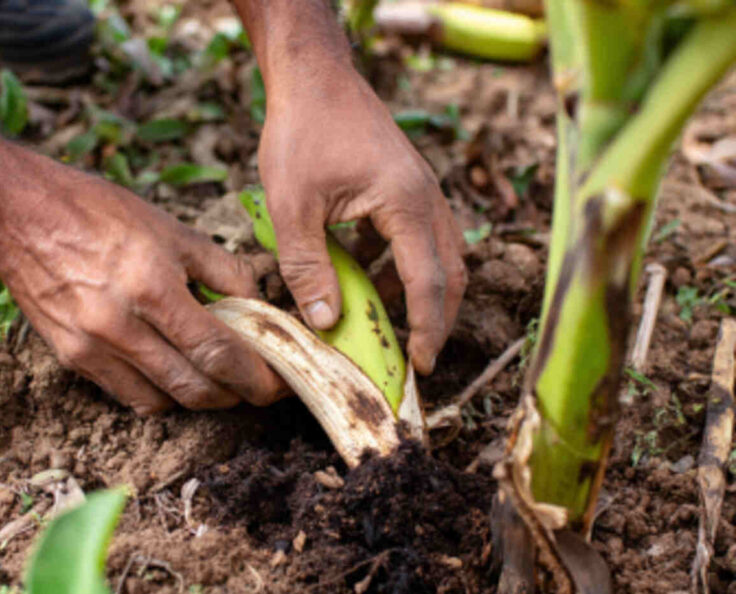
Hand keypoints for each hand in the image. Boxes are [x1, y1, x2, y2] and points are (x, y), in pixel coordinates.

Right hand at [0, 138, 282, 414]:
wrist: (19, 214)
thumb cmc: (100, 213)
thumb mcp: (172, 231)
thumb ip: (223, 271)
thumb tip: (259, 304)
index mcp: (151, 288)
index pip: (217, 352)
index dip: (255, 377)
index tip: (278, 383)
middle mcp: (120, 327)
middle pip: (195, 388)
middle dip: (236, 395)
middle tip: (257, 386)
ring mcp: (92, 348)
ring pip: (165, 402)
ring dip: (202, 398)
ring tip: (221, 381)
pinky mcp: (73, 358)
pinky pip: (131, 396)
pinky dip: (163, 396)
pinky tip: (177, 376)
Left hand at [259, 62, 466, 374]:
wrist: (314, 76)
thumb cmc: (303, 130)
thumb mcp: (293, 206)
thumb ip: (309, 268)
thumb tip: (326, 323)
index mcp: (406, 205)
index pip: (429, 283)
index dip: (425, 330)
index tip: (418, 366)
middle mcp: (427, 200)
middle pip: (450, 274)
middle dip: (436, 321)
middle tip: (415, 358)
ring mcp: (421, 193)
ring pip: (438, 259)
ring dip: (416, 295)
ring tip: (384, 323)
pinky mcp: (406, 190)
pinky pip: (415, 240)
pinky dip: (399, 268)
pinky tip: (364, 277)